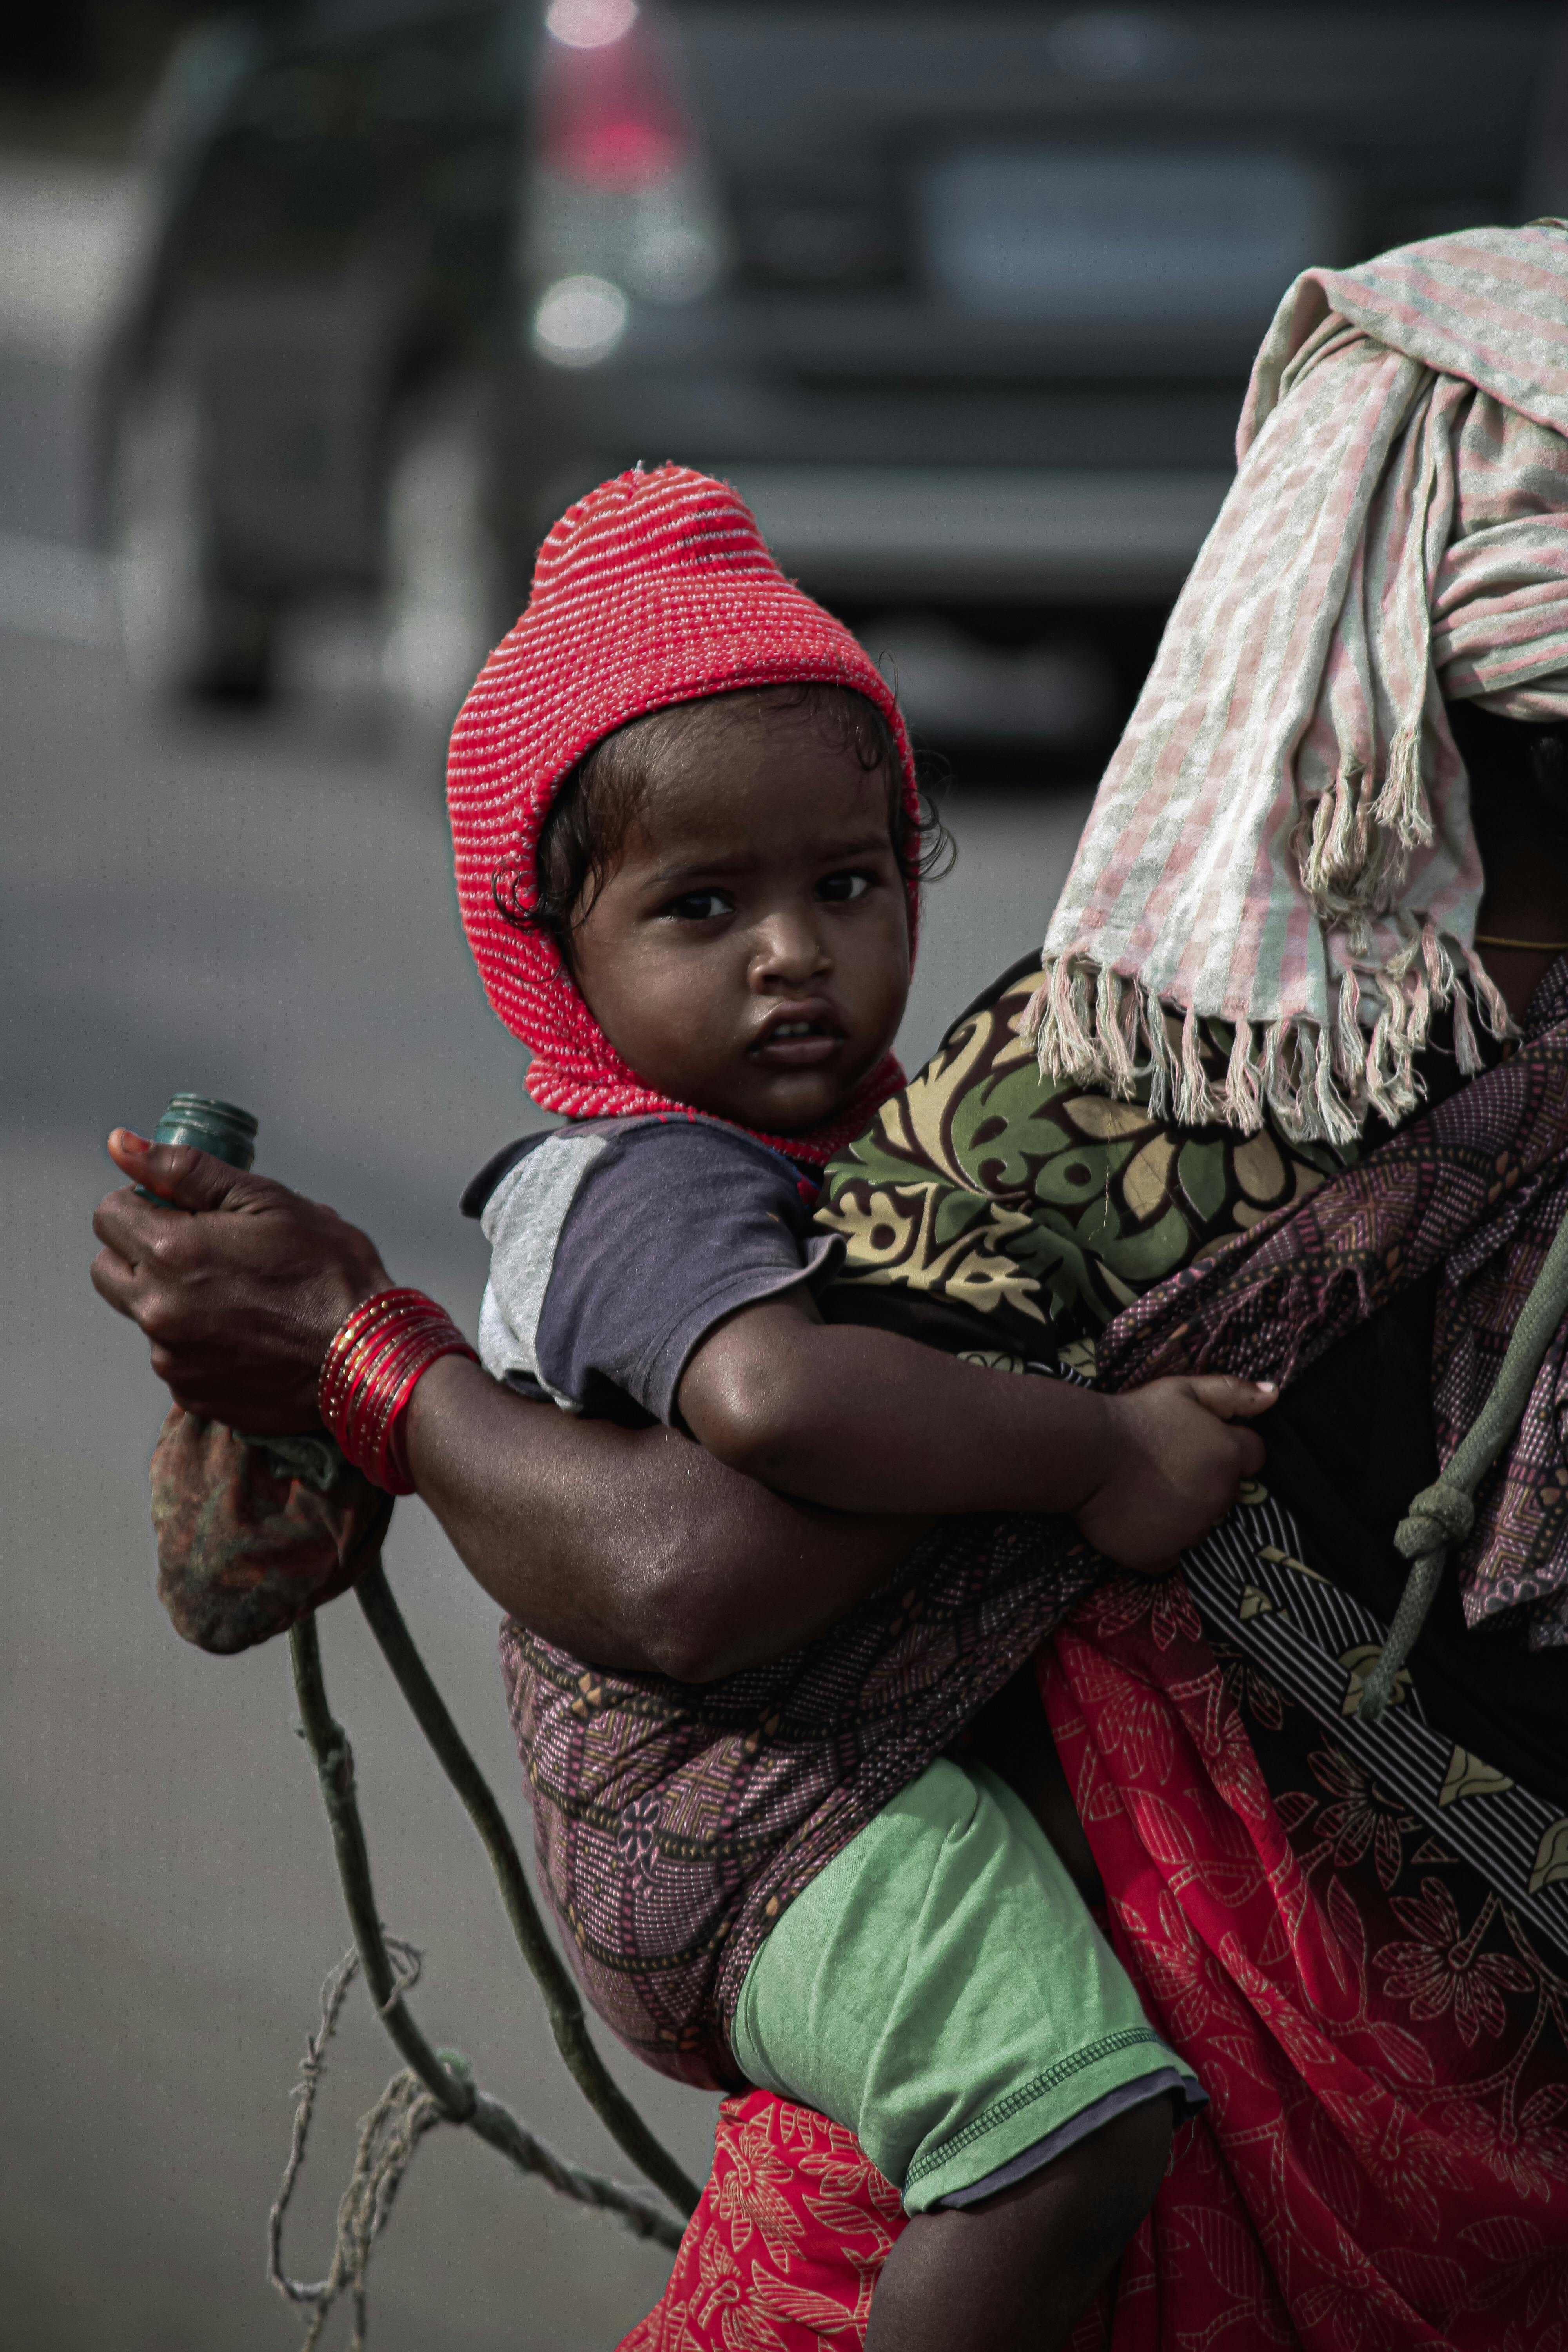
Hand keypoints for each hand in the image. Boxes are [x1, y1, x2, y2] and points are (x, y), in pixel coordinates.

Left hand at [90, 1129, 391, 1431]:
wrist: (370, 1358)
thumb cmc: (330, 1270)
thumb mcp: (268, 1201)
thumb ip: (186, 1170)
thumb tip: (119, 1143)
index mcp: (171, 1253)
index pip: (109, 1215)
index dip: (143, 1203)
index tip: (183, 1209)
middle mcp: (158, 1310)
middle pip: (108, 1269)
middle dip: (140, 1252)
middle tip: (201, 1249)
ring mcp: (173, 1358)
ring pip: (145, 1315)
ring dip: (175, 1299)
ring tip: (241, 1296)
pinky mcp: (193, 1394)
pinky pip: (176, 1356)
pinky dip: (200, 1341)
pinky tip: (249, 1333)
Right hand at [1072, 1375, 1272, 1575]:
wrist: (1085, 1454)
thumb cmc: (1134, 1417)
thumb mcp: (1182, 1390)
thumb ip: (1230, 1392)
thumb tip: (1273, 1394)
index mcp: (1228, 1455)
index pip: (1252, 1459)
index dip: (1228, 1451)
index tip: (1197, 1447)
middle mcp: (1218, 1497)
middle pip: (1225, 1494)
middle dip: (1204, 1483)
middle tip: (1165, 1468)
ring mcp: (1191, 1531)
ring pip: (1198, 1525)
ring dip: (1181, 1513)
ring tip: (1146, 1492)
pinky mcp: (1161, 1555)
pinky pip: (1170, 1555)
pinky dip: (1158, 1543)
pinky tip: (1137, 1520)